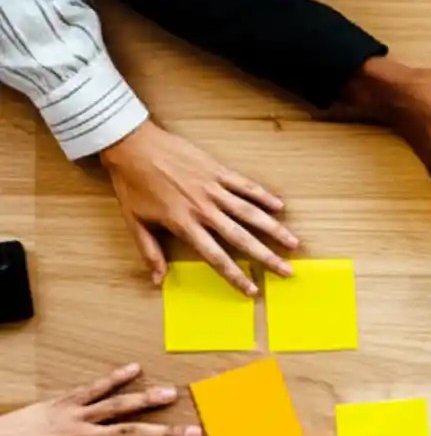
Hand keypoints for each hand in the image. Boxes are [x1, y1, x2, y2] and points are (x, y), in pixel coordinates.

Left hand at [100, 121, 295, 295]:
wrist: (133, 145)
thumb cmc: (132, 183)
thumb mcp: (135, 221)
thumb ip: (149, 251)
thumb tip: (157, 279)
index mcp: (184, 224)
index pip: (216, 257)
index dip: (235, 276)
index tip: (252, 290)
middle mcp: (203, 209)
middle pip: (241, 238)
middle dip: (266, 257)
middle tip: (286, 270)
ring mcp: (213, 189)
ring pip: (250, 213)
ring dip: (273, 229)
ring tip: (293, 242)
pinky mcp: (217, 170)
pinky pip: (245, 185)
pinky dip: (263, 195)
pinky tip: (279, 206)